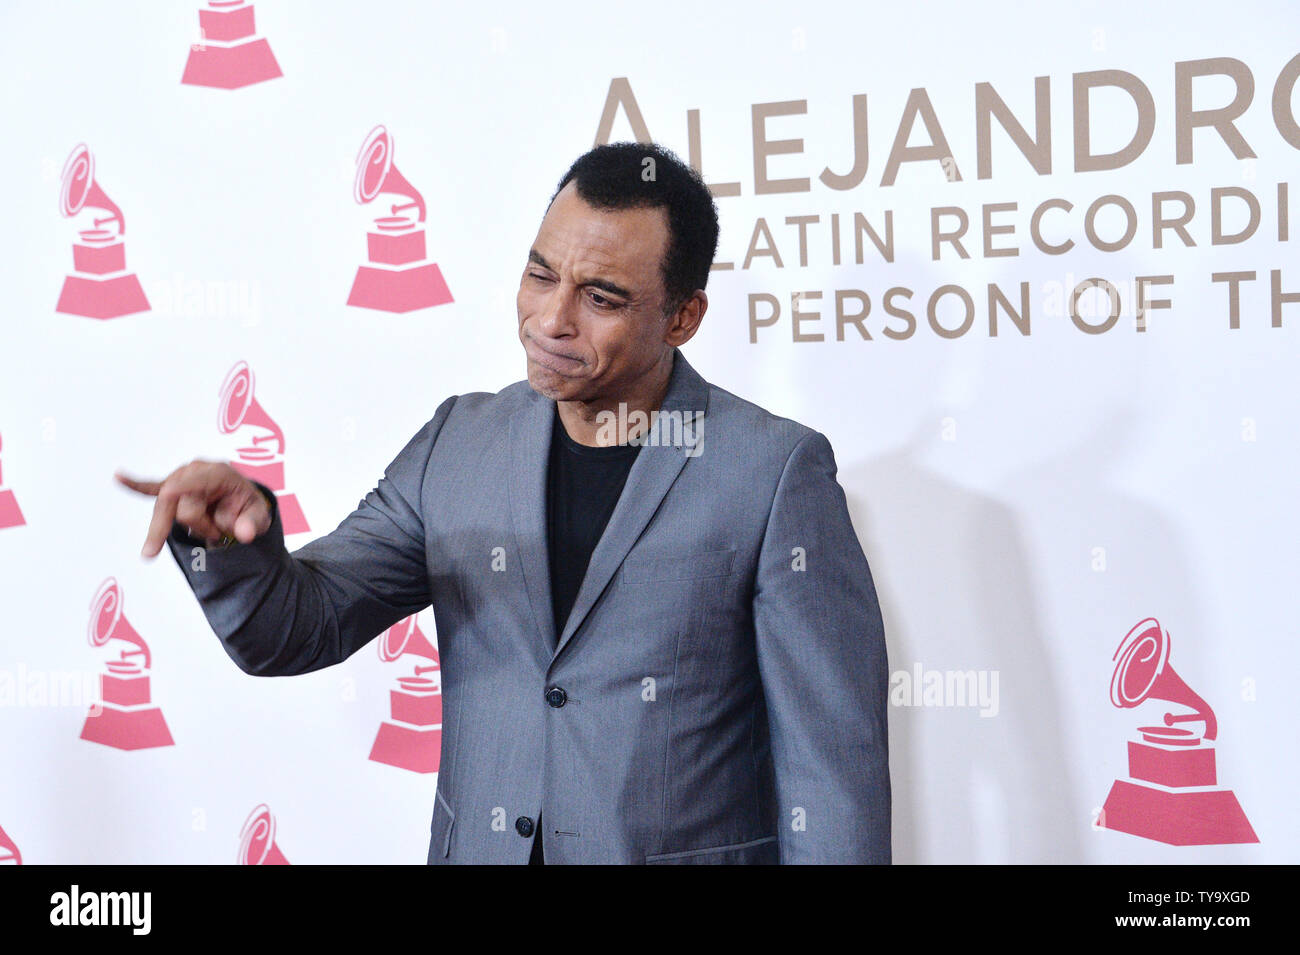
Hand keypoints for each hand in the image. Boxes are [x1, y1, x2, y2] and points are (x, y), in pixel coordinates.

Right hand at [115, 459, 272, 557]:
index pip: (193, 489)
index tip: (183, 507)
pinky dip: (134, 484)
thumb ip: (253, 524)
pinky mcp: (169, 487)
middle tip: (218, 536)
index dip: (193, 512)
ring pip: (166, 509)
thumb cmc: (247, 505)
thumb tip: (244, 534)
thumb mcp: (259, 515)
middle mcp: (194, 471)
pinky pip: (149, 487)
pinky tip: (118, 477)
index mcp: (217, 472)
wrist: (241, 498)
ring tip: (212, 532)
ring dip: (189, 526)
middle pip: (177, 502)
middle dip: (198, 526)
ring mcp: (179, 477)